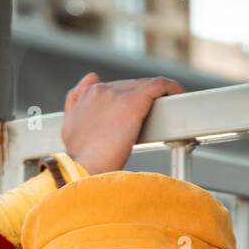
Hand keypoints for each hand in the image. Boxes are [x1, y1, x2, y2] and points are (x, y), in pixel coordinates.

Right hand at [61, 73, 187, 174]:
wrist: (82, 168)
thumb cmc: (79, 158)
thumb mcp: (68, 126)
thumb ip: (76, 103)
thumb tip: (91, 79)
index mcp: (87, 95)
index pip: (114, 89)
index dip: (128, 98)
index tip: (137, 111)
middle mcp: (101, 89)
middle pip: (131, 87)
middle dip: (144, 98)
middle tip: (157, 113)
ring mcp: (117, 94)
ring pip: (145, 85)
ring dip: (159, 93)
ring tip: (171, 105)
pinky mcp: (134, 101)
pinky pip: (159, 85)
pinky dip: (171, 88)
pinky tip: (180, 95)